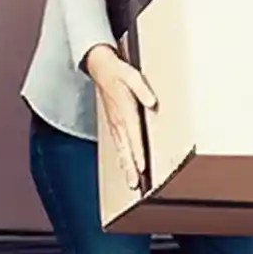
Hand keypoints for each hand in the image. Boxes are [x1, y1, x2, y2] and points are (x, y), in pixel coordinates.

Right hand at [85, 44, 157, 188]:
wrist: (100, 68)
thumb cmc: (119, 72)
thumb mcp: (132, 76)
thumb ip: (142, 90)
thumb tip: (152, 102)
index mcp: (124, 111)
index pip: (133, 136)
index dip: (138, 153)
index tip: (142, 168)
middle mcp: (118, 121)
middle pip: (125, 149)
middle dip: (130, 168)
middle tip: (135, 185)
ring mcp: (114, 124)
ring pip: (120, 150)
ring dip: (126, 167)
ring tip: (131, 183)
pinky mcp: (113, 124)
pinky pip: (118, 144)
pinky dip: (121, 157)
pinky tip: (125, 166)